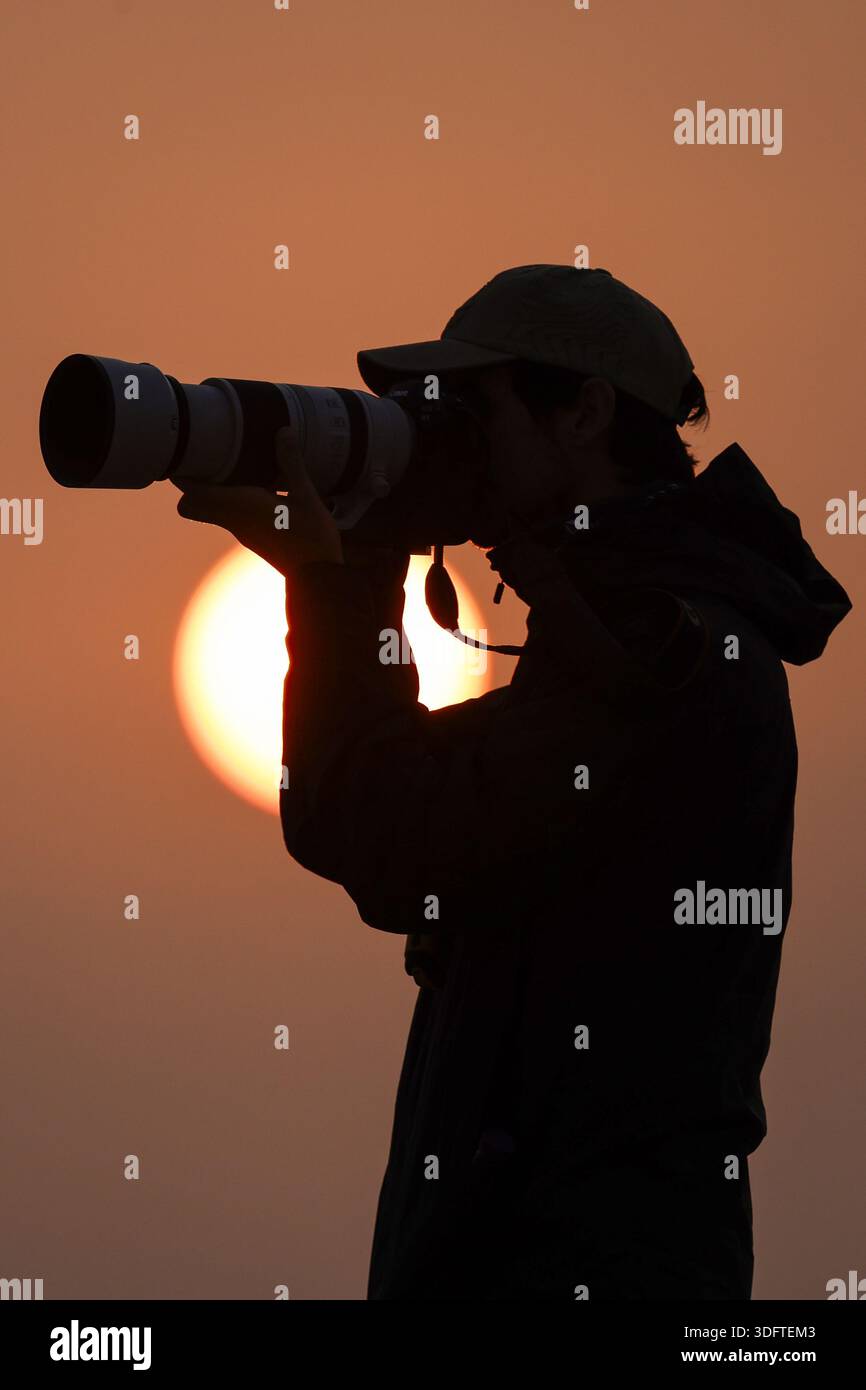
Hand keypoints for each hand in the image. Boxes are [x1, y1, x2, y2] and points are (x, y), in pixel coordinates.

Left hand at [175, 427, 343, 576]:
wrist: (318, 578)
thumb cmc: (312, 539)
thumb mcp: (306, 497)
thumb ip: (291, 464)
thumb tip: (283, 431)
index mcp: (240, 508)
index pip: (193, 492)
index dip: (181, 473)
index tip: (185, 452)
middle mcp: (233, 521)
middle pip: (189, 506)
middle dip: (190, 483)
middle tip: (204, 459)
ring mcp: (241, 532)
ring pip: (208, 511)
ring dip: (210, 490)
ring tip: (228, 465)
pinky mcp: (252, 537)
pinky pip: (228, 515)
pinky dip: (230, 500)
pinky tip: (255, 486)